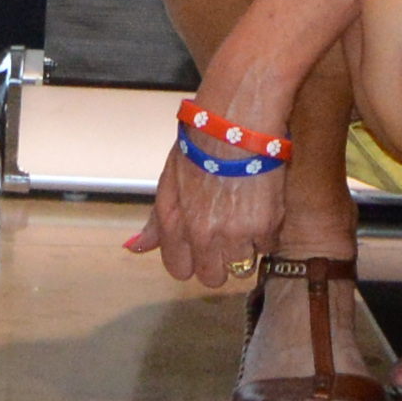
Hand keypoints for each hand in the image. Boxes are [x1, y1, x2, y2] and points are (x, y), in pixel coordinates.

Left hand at [132, 110, 296, 292]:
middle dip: (218, 261)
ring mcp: (236, 234)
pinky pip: (267, 248)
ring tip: (245, 220)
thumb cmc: (200, 144)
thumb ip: (156, 221)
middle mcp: (203, 236)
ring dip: (244, 250)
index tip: (200, 246)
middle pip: (212, 277)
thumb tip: (134, 248)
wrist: (236, 123)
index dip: (191, 259)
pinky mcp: (266, 226)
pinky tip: (261, 208)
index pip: (179, 270)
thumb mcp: (168, 181)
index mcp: (175, 225)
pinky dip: (266, 234)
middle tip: (226, 235)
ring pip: (241, 268)